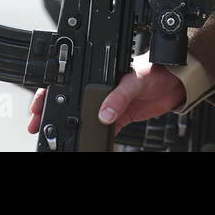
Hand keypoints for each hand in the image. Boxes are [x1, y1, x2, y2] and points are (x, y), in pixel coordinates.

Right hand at [28, 63, 185, 134]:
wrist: (176, 82)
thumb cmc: (155, 70)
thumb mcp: (134, 79)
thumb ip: (118, 97)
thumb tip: (104, 114)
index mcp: (100, 73)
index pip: (68, 81)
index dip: (50, 94)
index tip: (38, 106)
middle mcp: (101, 88)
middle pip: (71, 102)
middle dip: (53, 114)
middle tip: (38, 126)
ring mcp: (109, 103)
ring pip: (84, 117)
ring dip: (72, 128)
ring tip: (59, 138)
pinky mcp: (120, 116)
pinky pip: (105, 130)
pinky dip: (98, 138)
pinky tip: (91, 144)